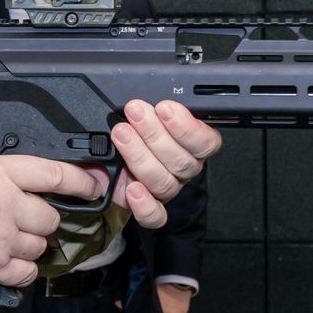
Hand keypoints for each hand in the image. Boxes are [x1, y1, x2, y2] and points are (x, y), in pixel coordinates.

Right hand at [0, 152, 102, 288]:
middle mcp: (2, 205)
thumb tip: (27, 173)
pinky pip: (28, 271)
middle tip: (20, 219)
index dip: (81, 181)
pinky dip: (22, 267)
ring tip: (4, 238)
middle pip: (50, 217)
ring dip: (29, 244)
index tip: (94, 186)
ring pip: (40, 245)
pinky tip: (5, 258)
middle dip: (40, 219)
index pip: (53, 174)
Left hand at [108, 100, 221, 229]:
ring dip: (140, 156)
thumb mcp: (145, 108)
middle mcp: (183, 167)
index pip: (206, 141)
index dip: (187, 127)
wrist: (106, 154)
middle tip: (134, 112)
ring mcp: (167, 188)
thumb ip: (154, 104)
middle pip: (181, 161)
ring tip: (121, 134)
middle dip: (154, 133)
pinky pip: (155, 216)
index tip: (165, 108)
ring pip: (164, 182)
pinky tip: (132, 188)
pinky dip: (144, 205)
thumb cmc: (131, 124)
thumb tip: (154, 96)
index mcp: (192, 142)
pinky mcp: (149, 206)